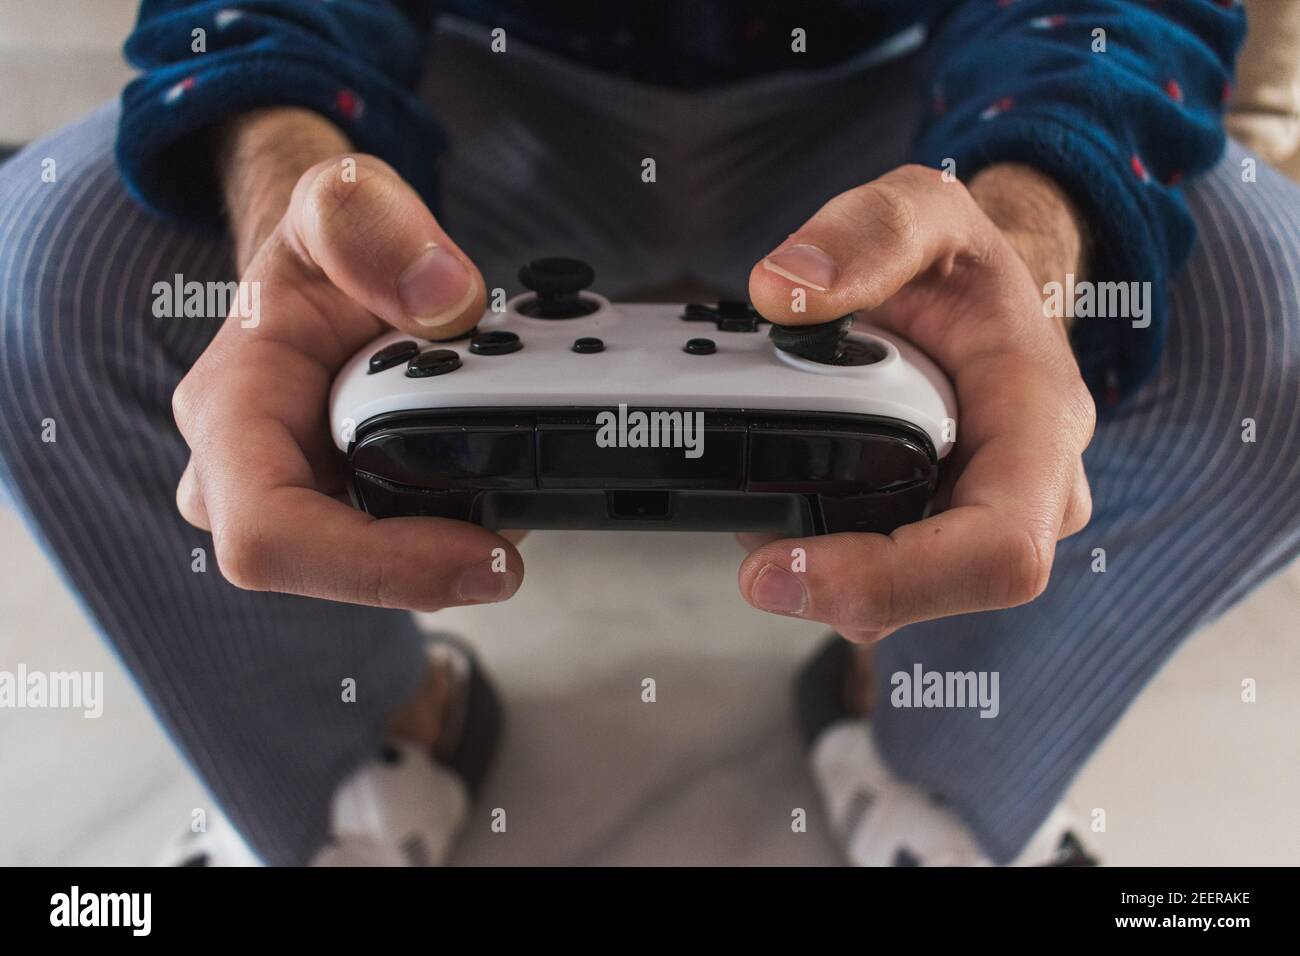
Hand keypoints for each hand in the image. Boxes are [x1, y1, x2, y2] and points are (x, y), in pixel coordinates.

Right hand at [174, 118, 520, 609]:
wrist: (331, 275)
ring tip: (516, 487)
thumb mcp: (337, 200)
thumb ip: (374, 228)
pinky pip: (407, 548)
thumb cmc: (322, 249)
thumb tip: (444, 304)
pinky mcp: (348, 517)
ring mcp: (298, 508)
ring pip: (385, 570)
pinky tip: (498, 489)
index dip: (379, 567)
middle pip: (342, 572)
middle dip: (441, 558)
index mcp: (228, 413)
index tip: (483, 556)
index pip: (272, 536)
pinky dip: (462, 528)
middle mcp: (246, 480)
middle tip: (524, 531)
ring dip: (459, 544)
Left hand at [740, 163, 1095, 641]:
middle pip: (939, 593)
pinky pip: (886, 578)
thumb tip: (783, 290)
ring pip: (904, 598)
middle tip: (753, 561)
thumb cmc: (965, 264)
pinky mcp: (941, 533)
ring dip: (825, 580)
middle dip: (837, 588)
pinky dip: (828, 564)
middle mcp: (1031, 492)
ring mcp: (986, 521)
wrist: (979, 292)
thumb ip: (866, 235)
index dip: (892, 580)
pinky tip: (787, 527)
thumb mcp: (927, 211)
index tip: (784, 570)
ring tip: (763, 531)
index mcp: (1042, 424)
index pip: (998, 549)